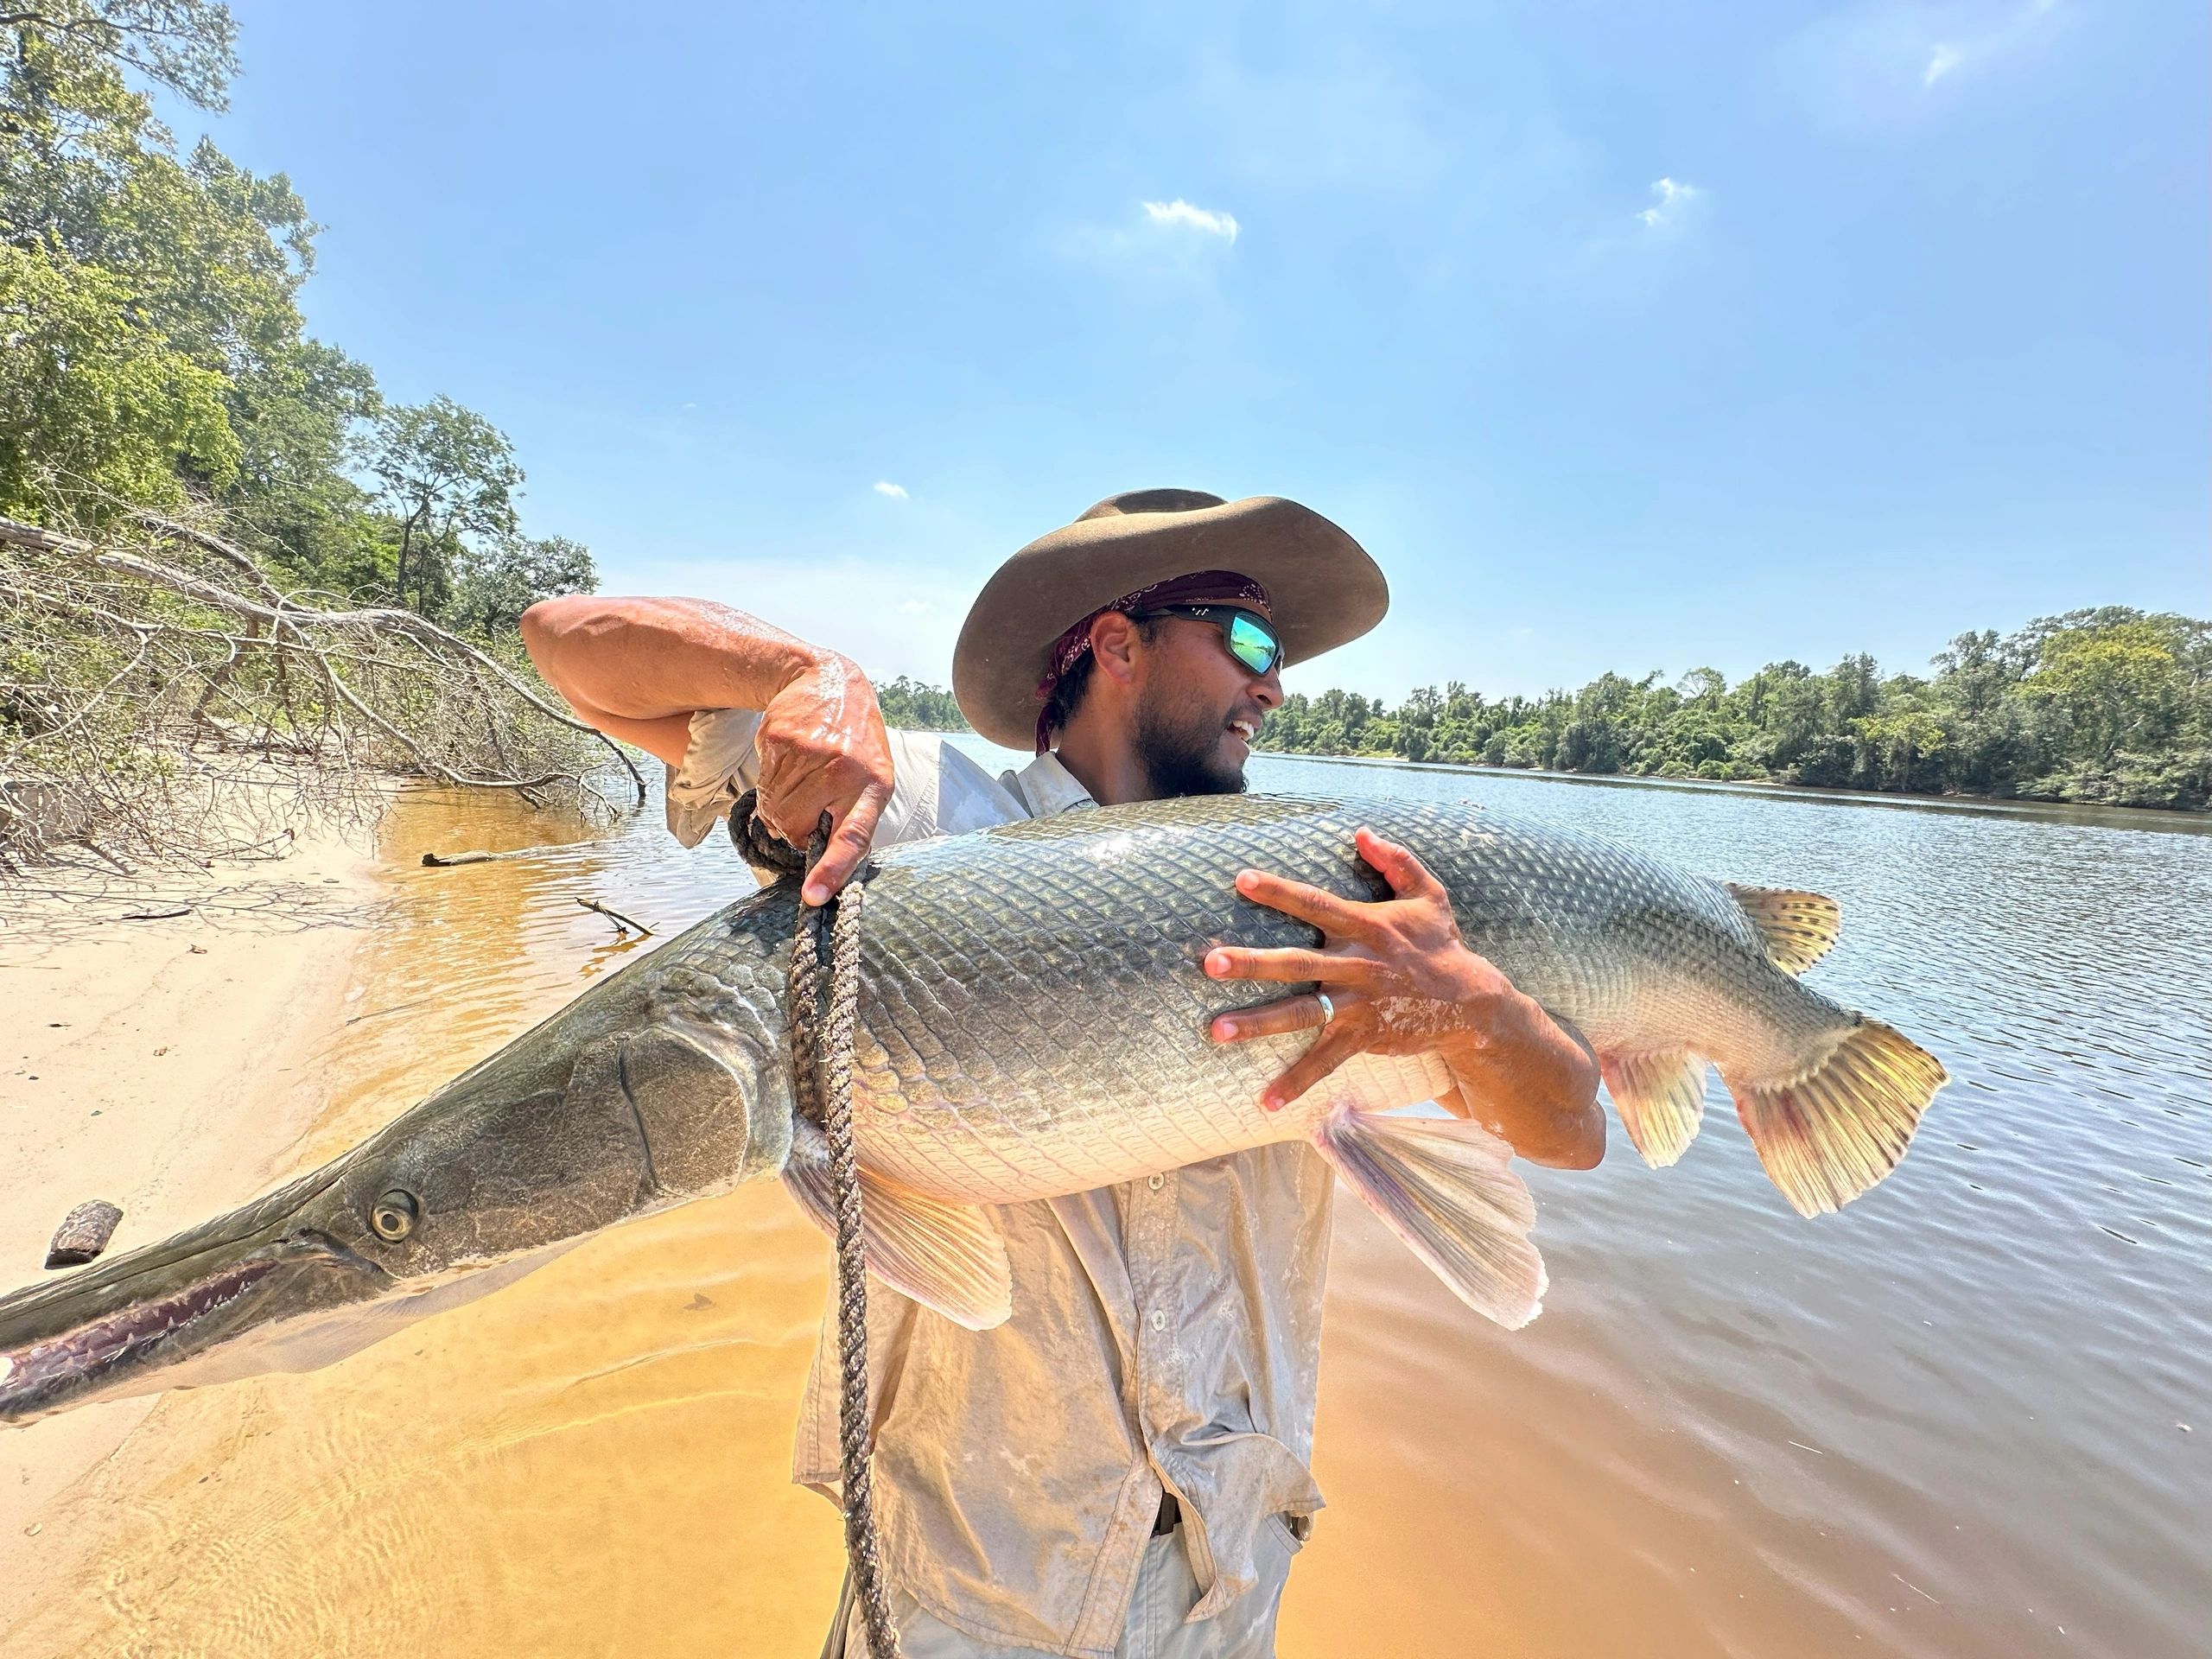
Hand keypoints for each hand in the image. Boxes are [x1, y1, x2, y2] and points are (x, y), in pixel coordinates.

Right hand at [751, 651, 894, 904]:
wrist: (828, 682)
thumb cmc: (856, 741)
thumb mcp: (872, 776)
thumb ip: (852, 817)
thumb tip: (818, 861)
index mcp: (873, 786)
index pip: (853, 837)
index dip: (832, 870)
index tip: (813, 897)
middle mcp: (842, 771)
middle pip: (795, 828)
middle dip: (794, 828)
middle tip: (808, 806)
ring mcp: (808, 754)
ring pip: (774, 810)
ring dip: (780, 806)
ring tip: (801, 778)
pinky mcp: (779, 741)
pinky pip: (763, 784)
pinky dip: (770, 782)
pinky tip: (789, 761)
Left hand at [1204, 827, 1604, 1166]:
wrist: (1473, 1003)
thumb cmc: (1442, 945)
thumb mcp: (1430, 895)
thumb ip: (1397, 861)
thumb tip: (1361, 832)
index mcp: (1367, 927)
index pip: (1315, 903)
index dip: (1279, 891)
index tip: (1241, 880)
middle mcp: (1357, 965)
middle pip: (1296, 963)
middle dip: (1252, 963)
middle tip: (1210, 963)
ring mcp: (1358, 1005)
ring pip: (1301, 1014)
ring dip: (1257, 1024)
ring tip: (1216, 1031)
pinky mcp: (1363, 1037)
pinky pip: (1325, 1062)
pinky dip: (1296, 1083)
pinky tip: (1265, 1101)